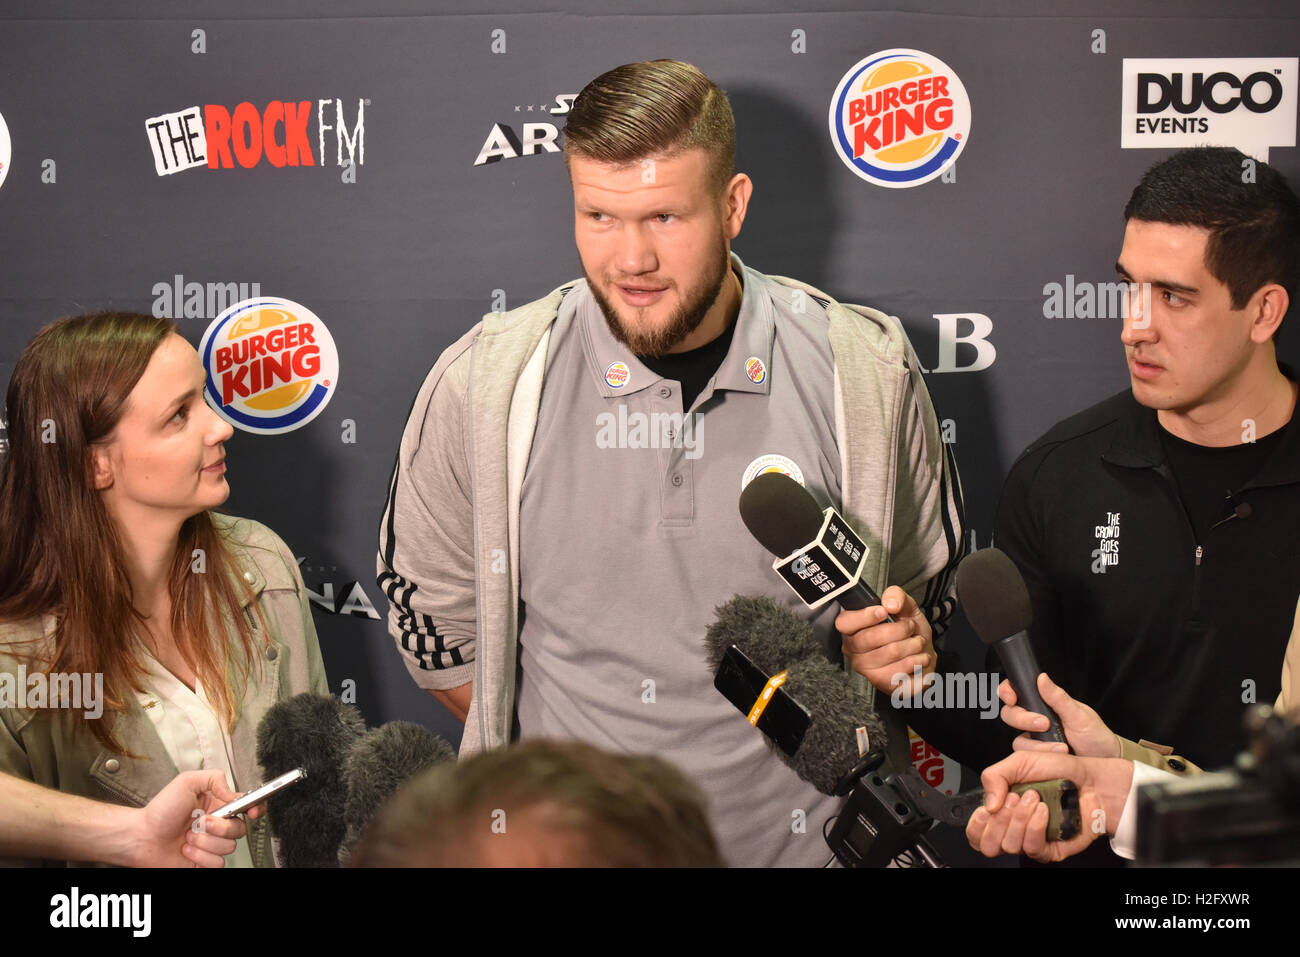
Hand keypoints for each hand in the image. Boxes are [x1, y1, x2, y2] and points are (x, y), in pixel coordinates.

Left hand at [131, 770, 260, 867]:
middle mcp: (217, 825)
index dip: (256, 808)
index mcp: (217, 804)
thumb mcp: (186, 782)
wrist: (141, 838)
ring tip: (188, 836)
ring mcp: (211, 844)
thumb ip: (214, 778)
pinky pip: (217, 863)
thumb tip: (233, 791)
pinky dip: (200, 856)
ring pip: (228, 847)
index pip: (247, 805)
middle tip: (201, 822)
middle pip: (240, 829)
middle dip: (220, 827)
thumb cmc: (159, 811)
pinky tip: (187, 849)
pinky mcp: (204, 862)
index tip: (252, 811)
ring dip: (205, 842)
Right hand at [838, 586, 934, 695]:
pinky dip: (918, 660)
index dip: (864, 617)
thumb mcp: (906, 608)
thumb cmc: (910, 633)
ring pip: (890, 652)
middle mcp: (854, 652)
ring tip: (917, 643)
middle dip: (900, 629)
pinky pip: (901, 671)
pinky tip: (919, 658)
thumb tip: (890, 604)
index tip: (884, 612)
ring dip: (913, 644)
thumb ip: (897, 597)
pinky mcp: (883, 685)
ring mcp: (867, 671)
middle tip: (910, 627)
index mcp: (853, 630)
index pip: (845, 623)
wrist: (924, 657)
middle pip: (871, 638)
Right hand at [965, 750, 1132, 862]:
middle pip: (988, 844)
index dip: (977, 824)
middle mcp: (1013, 828)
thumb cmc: (1058, 769)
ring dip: (1019, 819)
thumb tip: (989, 805)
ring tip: (1035, 799)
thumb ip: (994, 776)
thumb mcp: (1020, 761)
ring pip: (1009, 845)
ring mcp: (1031, 840)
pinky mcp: (1050, 849)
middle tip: (1015, 798)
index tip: (989, 809)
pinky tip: (1044, 810)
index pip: (975, 832)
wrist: (1090, 780)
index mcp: (1001, 810)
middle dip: (999, 819)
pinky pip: (1032, 848)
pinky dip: (1035, 826)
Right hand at [1000, 673, 1120, 757]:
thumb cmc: (1095, 735)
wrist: (1105, 761)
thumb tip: (1042, 678)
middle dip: (1023, 719)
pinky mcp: (1038, 756)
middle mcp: (1036, 719)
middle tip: (1044, 723)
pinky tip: (1059, 753)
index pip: (1017, 691)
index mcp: (1044, 703)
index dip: (1007, 692)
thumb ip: (1058, 698)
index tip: (1012, 698)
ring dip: (1037, 743)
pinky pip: (1027, 755)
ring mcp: (1035, 738)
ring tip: (1061, 746)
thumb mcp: (1079, 715)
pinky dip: (1042, 754)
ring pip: (1018, 738)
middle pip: (1010, 714)